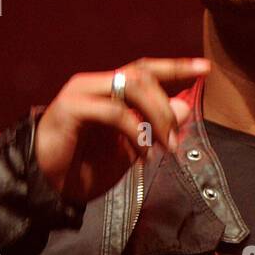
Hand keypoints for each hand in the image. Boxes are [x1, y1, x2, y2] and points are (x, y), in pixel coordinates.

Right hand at [35, 55, 209, 205]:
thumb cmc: (85, 169)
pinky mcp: (70, 108)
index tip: (205, 69)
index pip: (146, 70)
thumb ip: (154, 128)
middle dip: (166, 106)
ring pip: (129, 86)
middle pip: (142, 75)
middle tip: (176, 142)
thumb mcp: (131, 150)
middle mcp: (95, 84)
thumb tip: (184, 108)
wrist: (48, 187)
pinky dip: (134, 130)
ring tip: (164, 148)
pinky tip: (142, 152)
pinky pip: (112, 110)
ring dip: (155, 117)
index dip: (176, 67)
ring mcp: (81, 93)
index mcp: (108, 91)